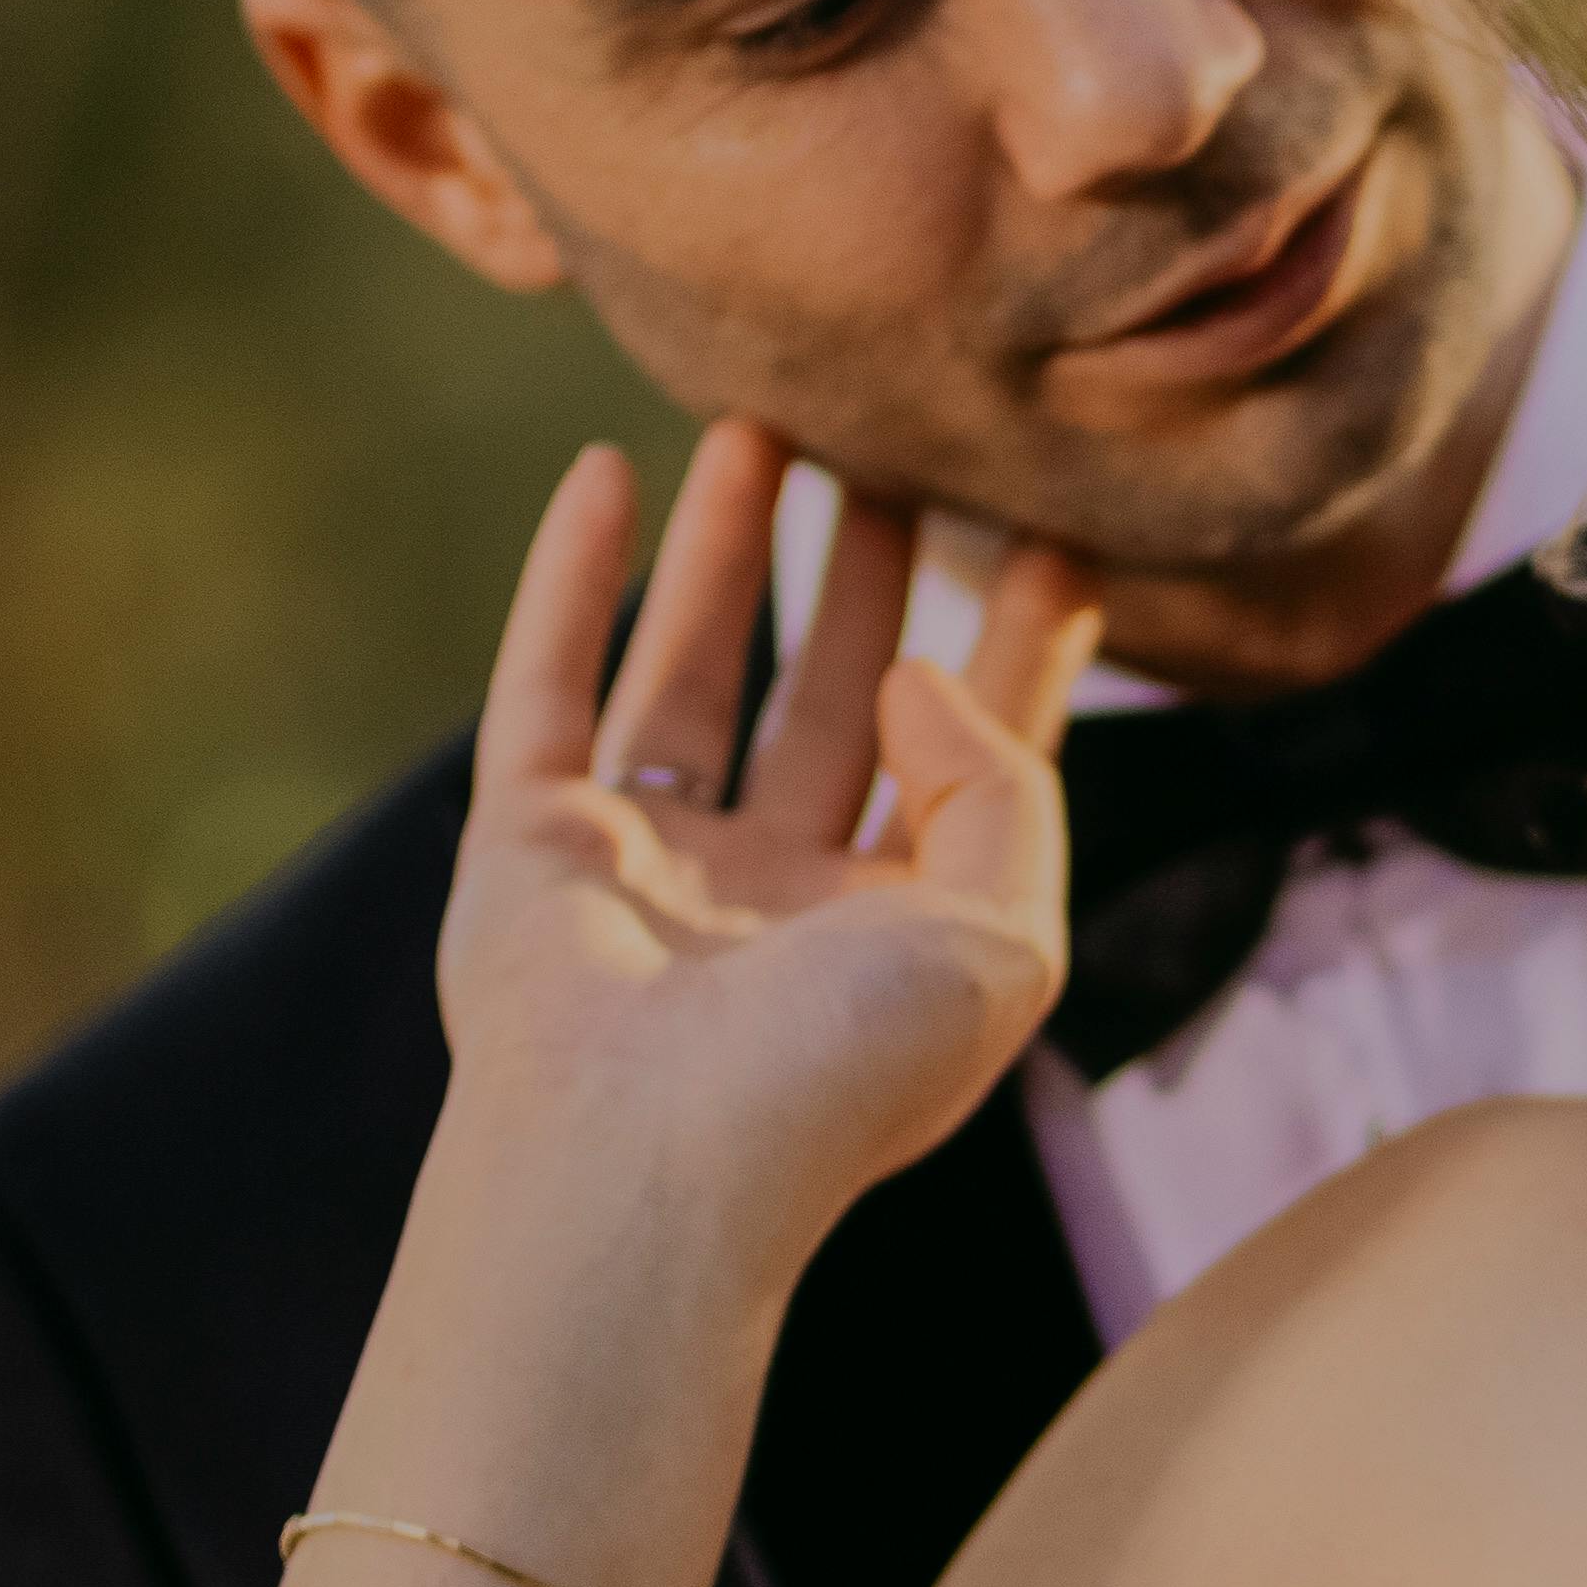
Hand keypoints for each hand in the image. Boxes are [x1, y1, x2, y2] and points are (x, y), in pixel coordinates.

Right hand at [436, 423, 1097, 1276]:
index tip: (1056, 533)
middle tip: (898, 449)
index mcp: (895, 943)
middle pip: (836, 700)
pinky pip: (548, 683)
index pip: (978, 766)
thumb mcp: (1001, 940)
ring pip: (696, 673)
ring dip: (726, 550)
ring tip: (763, 423)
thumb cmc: (832, 1081)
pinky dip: (569, 580)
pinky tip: (604, 471)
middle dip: (868, 579)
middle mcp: (773, 905)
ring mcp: (647, 872)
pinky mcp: (530, 845)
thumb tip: (919, 671)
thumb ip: (1002, 788)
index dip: (1019, 653)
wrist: (641, 1163)